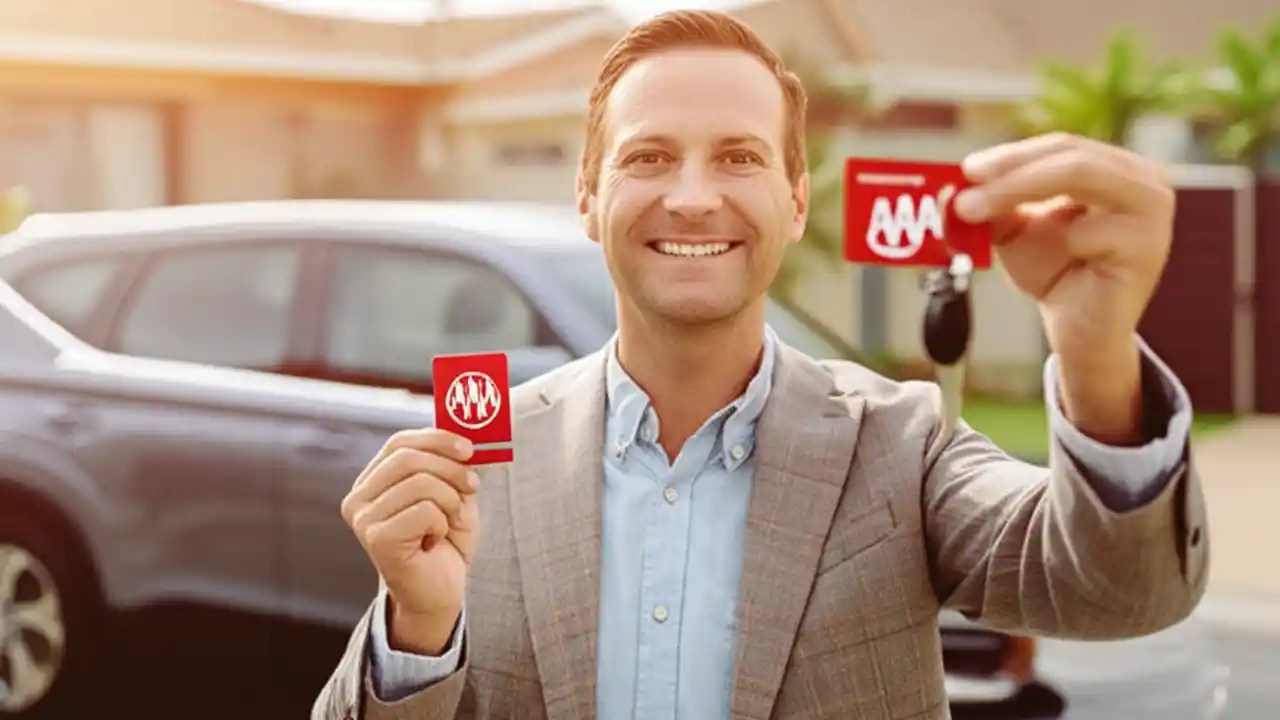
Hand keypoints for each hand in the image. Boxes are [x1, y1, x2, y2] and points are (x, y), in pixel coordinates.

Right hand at [341, 428, 479, 654]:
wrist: (440, 592)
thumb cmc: (445, 542)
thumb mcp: (452, 494)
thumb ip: (451, 465)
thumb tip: (466, 437)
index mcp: (371, 482)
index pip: (399, 442)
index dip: (436, 439)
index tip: (468, 448)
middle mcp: (358, 499)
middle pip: (409, 458)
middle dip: (451, 469)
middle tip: (473, 485)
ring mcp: (364, 520)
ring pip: (421, 484)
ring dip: (450, 501)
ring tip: (449, 521)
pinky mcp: (378, 539)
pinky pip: (424, 511)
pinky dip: (441, 523)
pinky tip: (434, 541)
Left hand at [955, 133, 1174, 441]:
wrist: (1081, 331)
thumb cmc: (1054, 272)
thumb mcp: (1016, 228)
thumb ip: (994, 201)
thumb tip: (956, 184)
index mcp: (1116, 167)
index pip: (1061, 145)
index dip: (1011, 154)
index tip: (967, 170)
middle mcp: (1143, 180)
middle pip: (1071, 154)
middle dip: (1010, 171)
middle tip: (964, 194)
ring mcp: (1152, 212)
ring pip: (1082, 174)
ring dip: (1018, 188)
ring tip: (975, 212)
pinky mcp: (1148, 248)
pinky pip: (1093, 231)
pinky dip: (1066, 241)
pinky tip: (1069, 260)